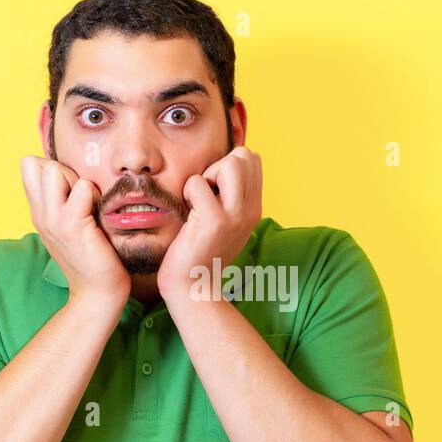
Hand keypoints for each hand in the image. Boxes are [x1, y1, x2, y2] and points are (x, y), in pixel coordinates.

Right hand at [21, 156, 129, 307]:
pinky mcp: (73, 226)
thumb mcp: (68, 226)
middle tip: (83, 198)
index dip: (54, 169)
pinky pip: (82, 187)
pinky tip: (100, 214)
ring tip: (90, 205)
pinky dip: (95, 193)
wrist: (96, 293)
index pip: (30, 166)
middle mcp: (40, 214)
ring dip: (78, 180)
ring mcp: (54, 219)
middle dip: (65, 171)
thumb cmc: (91, 257)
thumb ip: (63, 200)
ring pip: (54, 170)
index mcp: (39, 212)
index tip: (72, 191)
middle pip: (38, 163)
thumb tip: (73, 174)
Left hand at [157, 146, 262, 296]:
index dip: (228, 164)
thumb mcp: (227, 220)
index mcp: (254, 207)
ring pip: (231, 163)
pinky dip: (187, 191)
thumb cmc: (200, 249)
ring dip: (207, 175)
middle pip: (245, 156)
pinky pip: (198, 182)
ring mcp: (236, 215)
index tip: (215, 189)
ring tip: (199, 200)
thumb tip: (227, 161)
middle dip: (219, 165)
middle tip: (206, 193)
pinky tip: (187, 211)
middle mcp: (251, 210)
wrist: (192, 285)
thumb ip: (232, 195)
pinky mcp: (214, 221)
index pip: (253, 159)